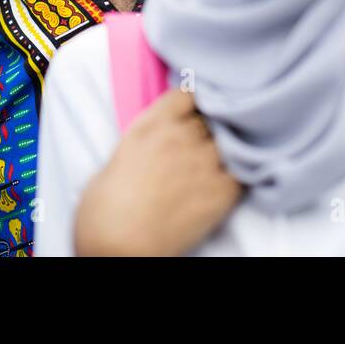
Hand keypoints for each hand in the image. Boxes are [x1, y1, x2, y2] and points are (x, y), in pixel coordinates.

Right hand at [73, 90, 242, 255]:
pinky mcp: (220, 191)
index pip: (188, 94)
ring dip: (225, 152)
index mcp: (150, 125)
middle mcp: (179, 136)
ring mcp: (203, 162)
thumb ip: (144, 141)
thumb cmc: (102, 212)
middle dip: (207, 130)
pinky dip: (239, 176)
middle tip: (201, 149)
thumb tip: (157, 145)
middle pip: (209, 119)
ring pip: (228, 143)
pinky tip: (229, 185)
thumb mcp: (117, 158)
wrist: (117, 248)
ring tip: (215, 168)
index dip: (192, 105)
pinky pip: (242, 172)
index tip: (193, 113)